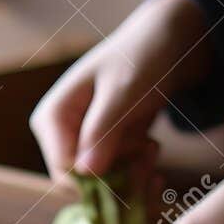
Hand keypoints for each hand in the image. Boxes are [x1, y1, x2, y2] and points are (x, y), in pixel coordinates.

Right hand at [29, 0, 211, 182]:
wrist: (171, 40)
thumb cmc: (143, 56)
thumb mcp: (124, 92)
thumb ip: (103, 131)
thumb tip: (85, 173)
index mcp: (52, 118)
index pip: (65, 170)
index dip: (102, 176)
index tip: (142, 160)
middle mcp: (59, 134)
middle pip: (81, 182)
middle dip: (118, 178)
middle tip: (153, 155)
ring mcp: (80, 141)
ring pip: (99, 184)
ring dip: (131, 175)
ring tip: (154, 148)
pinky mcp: (100, 146)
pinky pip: (112, 176)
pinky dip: (134, 171)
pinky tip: (152, 149)